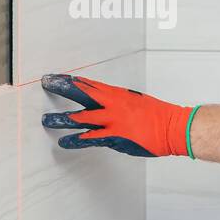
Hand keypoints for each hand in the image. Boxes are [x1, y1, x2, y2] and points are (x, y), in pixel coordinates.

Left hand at [41, 74, 195, 157]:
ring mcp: (113, 121)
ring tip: (47, 119)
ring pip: (81, 117)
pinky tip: (64, 142)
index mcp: (117, 94)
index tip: (56, 77)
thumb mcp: (134, 101)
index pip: (89, 84)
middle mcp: (112, 104)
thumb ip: (116, 103)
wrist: (173, 126)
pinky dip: (75, 140)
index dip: (70, 80)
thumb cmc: (157, 114)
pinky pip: (90, 139)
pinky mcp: (115, 137)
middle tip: (47, 84)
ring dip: (62, 118)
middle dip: (63, 88)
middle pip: (82, 93)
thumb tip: (103, 105)